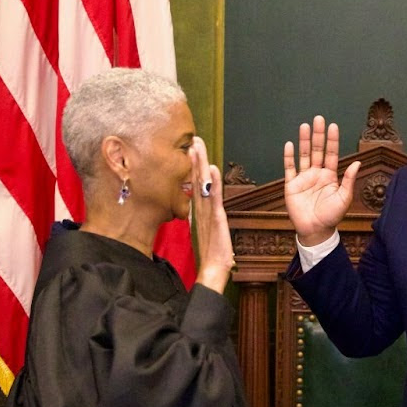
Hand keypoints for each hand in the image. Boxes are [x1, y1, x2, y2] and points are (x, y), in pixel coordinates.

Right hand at [189, 137, 233, 291]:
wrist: (212, 267)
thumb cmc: (211, 251)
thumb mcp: (206, 229)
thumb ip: (201, 216)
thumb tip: (198, 206)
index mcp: (198, 210)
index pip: (195, 183)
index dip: (193, 166)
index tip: (191, 148)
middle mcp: (199, 208)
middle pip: (196, 179)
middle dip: (194, 159)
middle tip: (193, 139)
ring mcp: (206, 212)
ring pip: (202, 184)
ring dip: (200, 164)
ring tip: (196, 146)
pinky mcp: (216, 217)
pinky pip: (214, 197)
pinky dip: (213, 182)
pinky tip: (211, 168)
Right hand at [282, 116, 360, 245]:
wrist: (315, 230)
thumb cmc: (331, 216)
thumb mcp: (344, 198)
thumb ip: (348, 180)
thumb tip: (357, 162)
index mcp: (329, 176)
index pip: (331, 154)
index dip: (332, 140)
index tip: (333, 126)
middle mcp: (316, 174)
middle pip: (317, 150)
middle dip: (318, 135)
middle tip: (319, 119)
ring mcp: (303, 178)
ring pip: (304, 155)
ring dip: (304, 141)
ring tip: (305, 126)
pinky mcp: (291, 185)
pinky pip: (289, 168)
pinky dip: (289, 157)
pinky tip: (289, 144)